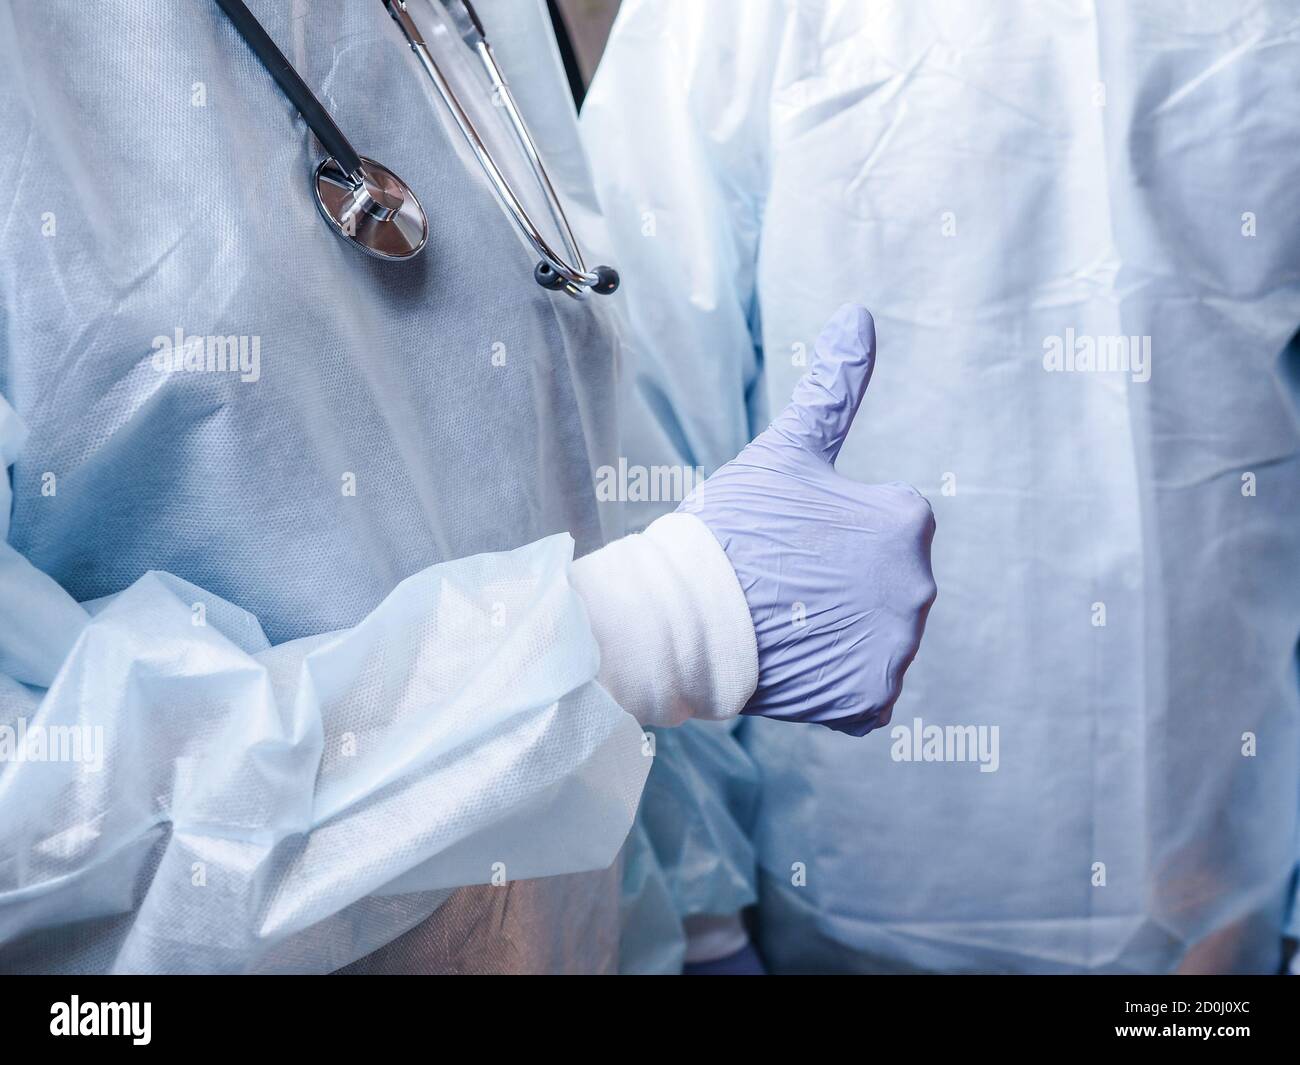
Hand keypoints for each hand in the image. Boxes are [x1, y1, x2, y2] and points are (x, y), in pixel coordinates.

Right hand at [680, 304, 935, 735]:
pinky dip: (833, 686)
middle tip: (782, 586)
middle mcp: (917, 586)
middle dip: (839, 590)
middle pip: (880, 589)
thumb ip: (834, 387)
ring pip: (873, 641)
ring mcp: (895, 648)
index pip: (883, 531)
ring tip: (782, 624)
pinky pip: (864, 695)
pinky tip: (794, 665)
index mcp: (906, 521)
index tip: (790, 543)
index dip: (831, 537)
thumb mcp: (785, 450)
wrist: (679, 614)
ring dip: (835, 637)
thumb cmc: (731, 525)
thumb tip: (861, 313)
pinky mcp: (870, 700)